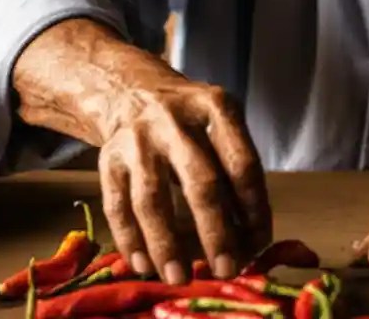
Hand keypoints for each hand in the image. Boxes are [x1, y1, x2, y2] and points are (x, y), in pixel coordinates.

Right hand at [13, 19, 271, 284]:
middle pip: (200, 182)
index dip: (255, 208)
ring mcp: (137, 139)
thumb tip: (250, 236)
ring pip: (152, 199)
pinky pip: (117, 205)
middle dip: (216, 232)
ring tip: (180, 276)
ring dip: (167, 244)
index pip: (242, 164)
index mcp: (215, 106)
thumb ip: (235, 170)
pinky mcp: (108, 158)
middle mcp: (175, 119)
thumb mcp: (221, 123)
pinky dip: (130, 239)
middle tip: (227, 269)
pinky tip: (144, 265)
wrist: (132, 91)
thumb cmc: (191, 120)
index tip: (261, 242)